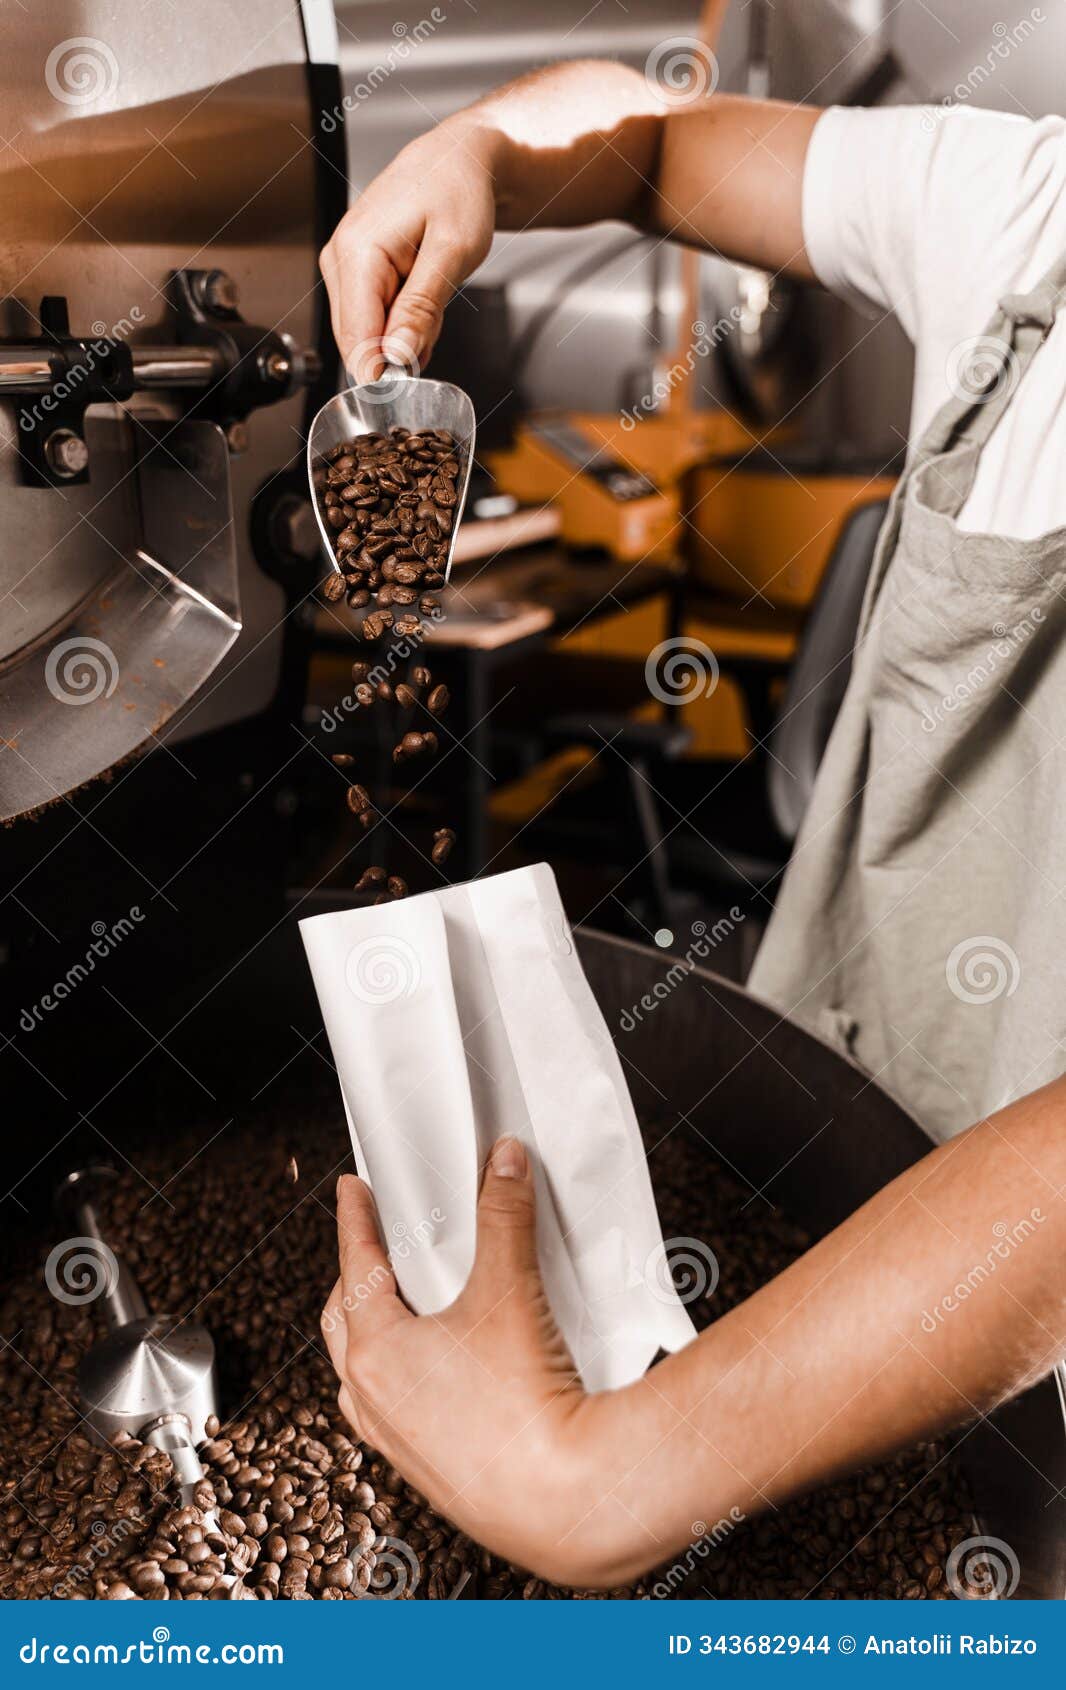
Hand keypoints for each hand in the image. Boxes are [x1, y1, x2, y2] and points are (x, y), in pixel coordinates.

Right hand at [319, 121, 495, 381]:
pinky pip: (373, 318)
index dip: (385, 370)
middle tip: (435, 320)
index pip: (355, 338)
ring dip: (405, 333)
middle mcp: (339, 258)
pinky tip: (423, 294)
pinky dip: (403, 320)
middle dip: (399, 350)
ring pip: (367, 334)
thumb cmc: (458, 192)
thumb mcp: (453, 252)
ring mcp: (342, 265)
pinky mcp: (353, 272)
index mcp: (357, 252)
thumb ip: (422, 308)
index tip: (416, 376)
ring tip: (433, 295)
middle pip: (357, 341)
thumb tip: (398, 355)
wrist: (457, 160)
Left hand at [321, 1138, 646, 1587]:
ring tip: (404, 1307)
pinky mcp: (428, 1470)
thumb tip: (504, 1164)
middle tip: (374, 1244)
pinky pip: (394, 1412)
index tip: (352, 1192)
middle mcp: (373, 1399)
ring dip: (373, 1333)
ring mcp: (396, 1440)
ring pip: (363, 1372)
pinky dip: (402, 1379)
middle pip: (345, 1320)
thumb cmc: (524, 1408)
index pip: (354, 1266)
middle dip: (356, 1276)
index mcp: (376, 1352)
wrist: (564, 1498)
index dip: (354, 1220)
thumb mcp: (510, 1290)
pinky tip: (439, 1371)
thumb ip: (504, 1216)